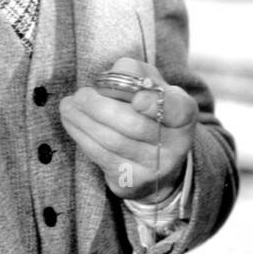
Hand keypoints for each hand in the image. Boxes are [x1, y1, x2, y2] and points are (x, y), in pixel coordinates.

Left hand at [59, 57, 195, 202]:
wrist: (157, 161)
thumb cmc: (150, 112)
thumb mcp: (153, 87)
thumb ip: (137, 74)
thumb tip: (117, 72)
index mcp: (184, 115)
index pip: (177, 110)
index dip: (155, 105)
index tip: (136, 99)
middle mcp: (175, 144)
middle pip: (134, 125)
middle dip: (100, 108)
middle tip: (81, 94)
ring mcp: (155, 167)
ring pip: (113, 142)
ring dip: (84, 121)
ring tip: (68, 105)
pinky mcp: (132, 182)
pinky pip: (101, 157)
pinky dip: (81, 136)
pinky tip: (71, 121)